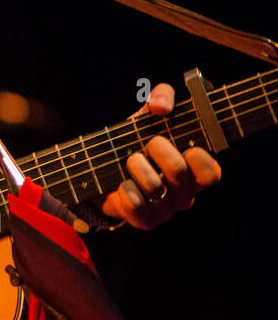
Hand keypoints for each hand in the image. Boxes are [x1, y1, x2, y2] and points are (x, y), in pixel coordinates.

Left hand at [100, 82, 220, 229]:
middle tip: (148, 144)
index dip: (200, 159)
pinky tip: (122, 183)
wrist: (106, 171)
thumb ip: (162, 97)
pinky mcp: (145, 221)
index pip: (212, 173)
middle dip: (159, 150)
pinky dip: (126, 190)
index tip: (186, 146)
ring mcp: (166, 210)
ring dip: (137, 167)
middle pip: (179, 173)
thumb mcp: (149, 116)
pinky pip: (136, 207)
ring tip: (130, 160)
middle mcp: (185, 193)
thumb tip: (162, 106)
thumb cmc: (138, 142)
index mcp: (195, 170)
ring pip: (154, 188)